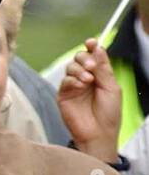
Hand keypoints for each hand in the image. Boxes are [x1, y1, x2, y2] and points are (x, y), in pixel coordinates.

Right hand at [58, 40, 120, 162]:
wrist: (98, 132)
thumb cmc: (109, 113)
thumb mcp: (111, 87)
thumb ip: (104, 69)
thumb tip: (98, 49)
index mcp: (100, 75)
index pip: (94, 56)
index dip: (92, 47)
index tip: (91, 42)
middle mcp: (86, 78)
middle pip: (80, 58)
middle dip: (85, 58)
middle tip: (92, 66)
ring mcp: (74, 86)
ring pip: (70, 67)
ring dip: (79, 70)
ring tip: (88, 80)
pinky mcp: (63, 95)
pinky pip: (65, 80)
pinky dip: (72, 80)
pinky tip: (80, 86)